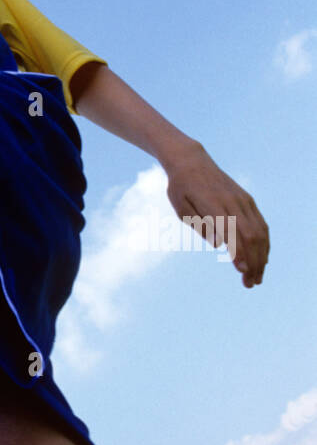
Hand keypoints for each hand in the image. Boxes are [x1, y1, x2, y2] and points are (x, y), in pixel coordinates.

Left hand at [164, 142, 268, 287]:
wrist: (191, 160)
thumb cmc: (180, 186)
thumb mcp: (180, 207)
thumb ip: (199, 225)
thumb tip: (219, 245)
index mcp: (212, 202)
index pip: (230, 230)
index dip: (238, 251)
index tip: (241, 271)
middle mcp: (232, 201)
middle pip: (250, 235)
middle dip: (253, 262)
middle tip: (249, 284)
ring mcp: (242, 200)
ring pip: (259, 231)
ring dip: (261, 257)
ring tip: (256, 278)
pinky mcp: (247, 200)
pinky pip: (261, 224)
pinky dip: (263, 244)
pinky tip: (261, 260)